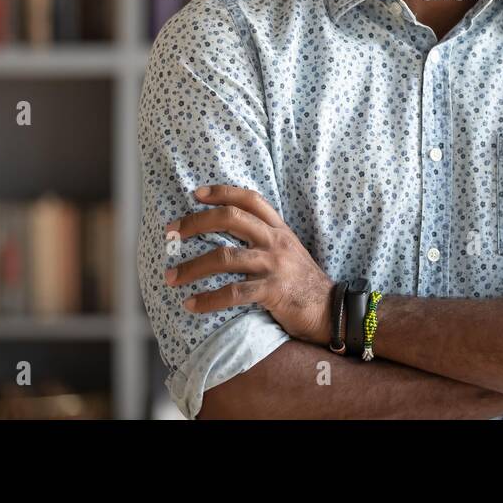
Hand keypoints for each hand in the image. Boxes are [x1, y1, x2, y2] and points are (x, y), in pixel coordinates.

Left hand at [165, 184, 334, 343]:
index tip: (195, 194)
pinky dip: (208, 299)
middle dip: (196, 223)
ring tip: (171, 277)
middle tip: (172, 232)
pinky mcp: (273, 290)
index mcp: (279, 229)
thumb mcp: (288, 251)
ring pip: (225, 257)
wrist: (331, 310)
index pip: (249, 199)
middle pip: (231, 219)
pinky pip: (234, 292)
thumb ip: (264, 239)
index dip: (221, 192)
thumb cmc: (302, 282)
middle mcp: (276, 241)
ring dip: (192, 267)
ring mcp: (275, 265)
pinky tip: (191, 304)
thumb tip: (227, 234)